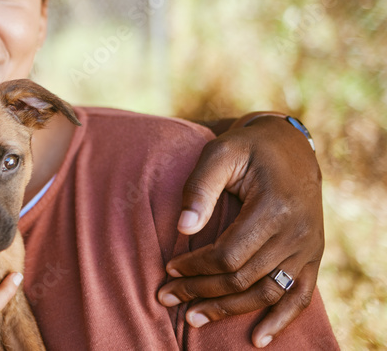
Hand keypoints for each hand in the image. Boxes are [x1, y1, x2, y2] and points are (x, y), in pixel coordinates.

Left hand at [157, 113, 323, 347]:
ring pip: (266, 293)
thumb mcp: (220, 152)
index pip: (229, 254)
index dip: (195, 266)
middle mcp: (297, 233)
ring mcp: (308, 248)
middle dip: (201, 291)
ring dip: (229, 310)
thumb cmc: (247, 148)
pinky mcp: (312, 256)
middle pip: (244, 278)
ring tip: (192, 317)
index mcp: (274, 208)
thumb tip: (182, 228)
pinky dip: (280, 320)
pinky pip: (299, 296)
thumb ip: (199, 188)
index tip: (168, 267)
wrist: (290, 146)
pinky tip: (257, 338)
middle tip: (166, 296)